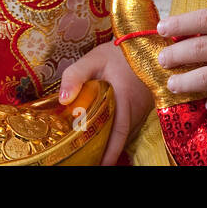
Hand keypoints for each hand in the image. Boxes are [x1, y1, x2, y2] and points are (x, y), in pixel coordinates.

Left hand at [59, 41, 155, 165]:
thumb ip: (75, 75)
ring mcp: (142, 110)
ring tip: (91, 154)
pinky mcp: (141, 109)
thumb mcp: (94, 58)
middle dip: (105, 154)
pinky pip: (128, 127)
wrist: (143, 42)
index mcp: (125, 100)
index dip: (109, 154)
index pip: (118, 135)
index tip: (99, 165)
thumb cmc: (118, 52)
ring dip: (111, 144)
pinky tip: (103, 137)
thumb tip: (63, 99)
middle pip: (120, 139)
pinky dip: (116, 135)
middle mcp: (137, 110)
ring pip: (125, 134)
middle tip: (88, 161)